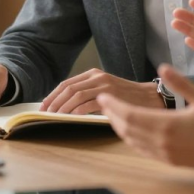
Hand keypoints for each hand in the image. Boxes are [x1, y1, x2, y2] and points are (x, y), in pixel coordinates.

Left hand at [41, 68, 160, 114]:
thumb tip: (65, 107)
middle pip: (67, 88)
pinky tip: (69, 119)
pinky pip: (87, 104)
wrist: (150, 98)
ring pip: (75, 95)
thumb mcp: (105, 89)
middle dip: (53, 102)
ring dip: (61, 108)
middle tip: (44, 114)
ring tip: (54, 117)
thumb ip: (88, 93)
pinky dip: (75, 112)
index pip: (66, 84)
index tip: (43, 107)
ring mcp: (103, 85)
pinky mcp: (110, 96)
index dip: (52, 95)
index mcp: (93, 74)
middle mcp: (97, 77)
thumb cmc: (126, 98)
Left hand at [97, 64, 193, 181]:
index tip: (102, 97)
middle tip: (104, 104)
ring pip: (132, 142)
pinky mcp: (170, 161)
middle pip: (126, 129)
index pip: (129, 114)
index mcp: (166, 125)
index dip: (113, 106)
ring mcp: (165, 154)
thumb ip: (180, 83)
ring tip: (115, 115)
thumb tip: (162, 68)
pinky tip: (134, 132)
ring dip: (121, 128)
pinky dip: (132, 140)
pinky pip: (143, 151)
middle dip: (112, 116)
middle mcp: (161, 142)